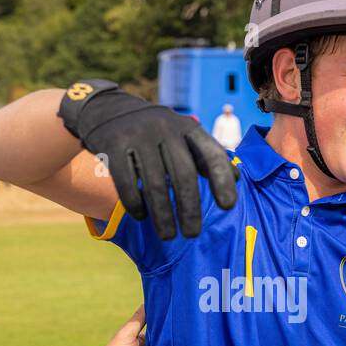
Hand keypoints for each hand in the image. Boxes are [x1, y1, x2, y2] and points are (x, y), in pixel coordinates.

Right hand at [59, 81, 237, 239]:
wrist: (108, 110)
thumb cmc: (155, 132)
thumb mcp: (183, 135)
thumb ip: (207, 156)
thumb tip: (237, 179)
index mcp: (188, 128)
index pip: (212, 155)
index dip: (221, 181)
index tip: (228, 207)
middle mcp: (165, 128)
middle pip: (183, 175)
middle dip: (190, 209)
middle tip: (192, 234)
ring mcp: (138, 134)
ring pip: (154, 183)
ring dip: (163, 215)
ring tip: (168, 235)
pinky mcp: (113, 144)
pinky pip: (126, 180)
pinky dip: (135, 203)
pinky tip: (141, 217)